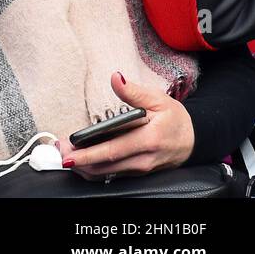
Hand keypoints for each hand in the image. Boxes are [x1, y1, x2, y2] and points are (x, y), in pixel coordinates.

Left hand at [58, 72, 194, 178]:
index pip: (112, 150)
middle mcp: (144, 159)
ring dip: (85, 168)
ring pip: (108, 174)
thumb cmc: (174, 118)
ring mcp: (142, 169)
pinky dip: (95, 170)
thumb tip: (116, 78)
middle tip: (59, 153)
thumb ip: (133, 91)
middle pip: (106, 166)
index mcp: (148, 140)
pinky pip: (114, 175)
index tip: (69, 152)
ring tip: (66, 156)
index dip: (88, 154)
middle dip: (79, 162)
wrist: (195, 138)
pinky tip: (82, 162)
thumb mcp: (158, 99)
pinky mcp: (139, 173)